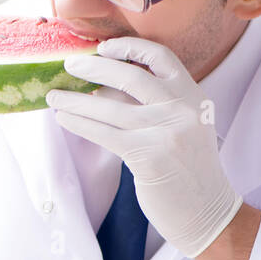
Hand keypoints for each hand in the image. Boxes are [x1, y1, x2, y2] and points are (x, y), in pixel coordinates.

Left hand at [47, 36, 241, 258]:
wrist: (208, 212)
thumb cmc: (188, 170)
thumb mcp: (185, 127)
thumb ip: (156, 104)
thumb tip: (103, 86)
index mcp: (194, 96)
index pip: (161, 57)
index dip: (130, 47)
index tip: (103, 47)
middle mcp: (183, 109)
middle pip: (130, 75)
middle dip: (94, 68)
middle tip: (68, 64)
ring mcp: (166, 132)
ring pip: (110, 107)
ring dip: (76, 100)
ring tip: (53, 96)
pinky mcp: (149, 156)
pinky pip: (104, 133)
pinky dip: (80, 123)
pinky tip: (64, 118)